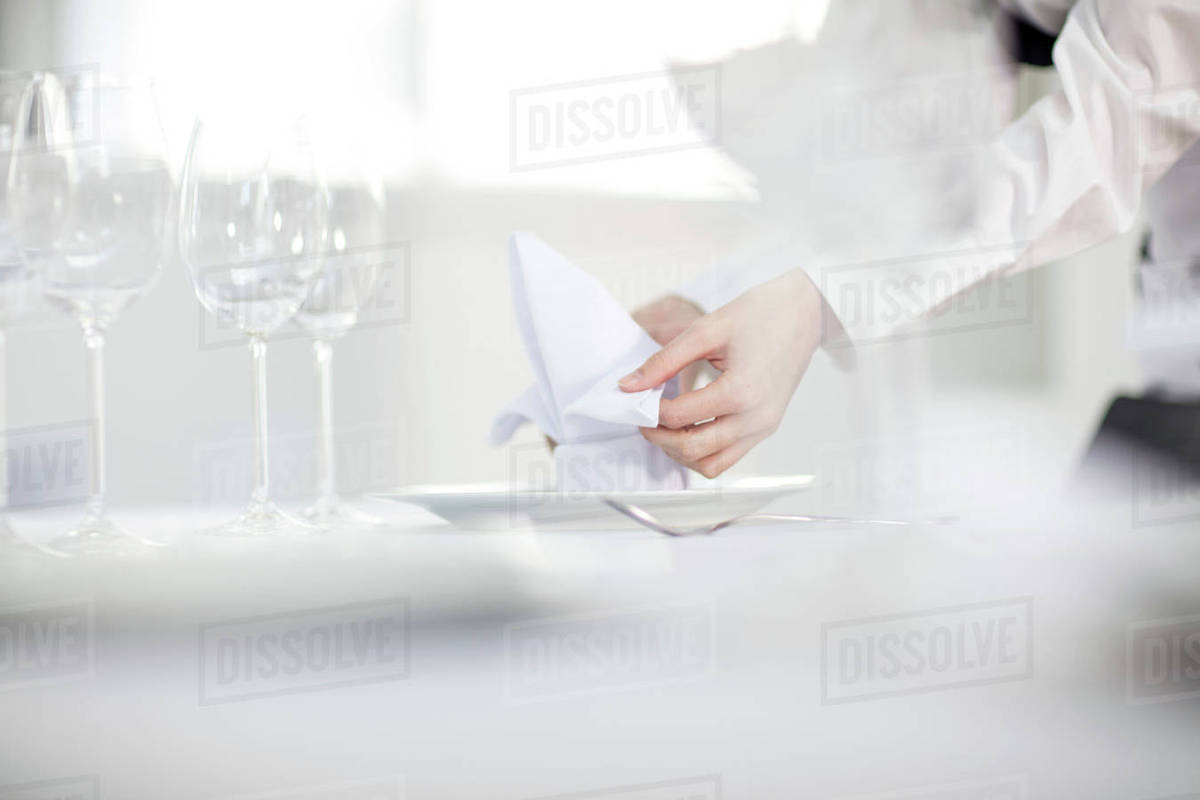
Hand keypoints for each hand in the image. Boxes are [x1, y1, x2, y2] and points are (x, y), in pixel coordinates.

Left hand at [619, 268, 827, 477]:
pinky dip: (703, 453)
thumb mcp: (706, 330)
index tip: (637, 396)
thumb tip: (628, 386)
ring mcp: (762, 428)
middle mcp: (754, 418)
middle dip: (658, 437)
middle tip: (643, 417)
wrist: (804, 312)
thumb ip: (664, 361)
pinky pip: (728, 459)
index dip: (649, 409)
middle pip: (691, 449)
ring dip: (680, 452)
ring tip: (665, 426)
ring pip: (709, 465)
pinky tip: (689, 428)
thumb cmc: (760, 314)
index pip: (678, 416)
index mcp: (739, 392)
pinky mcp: (766, 429)